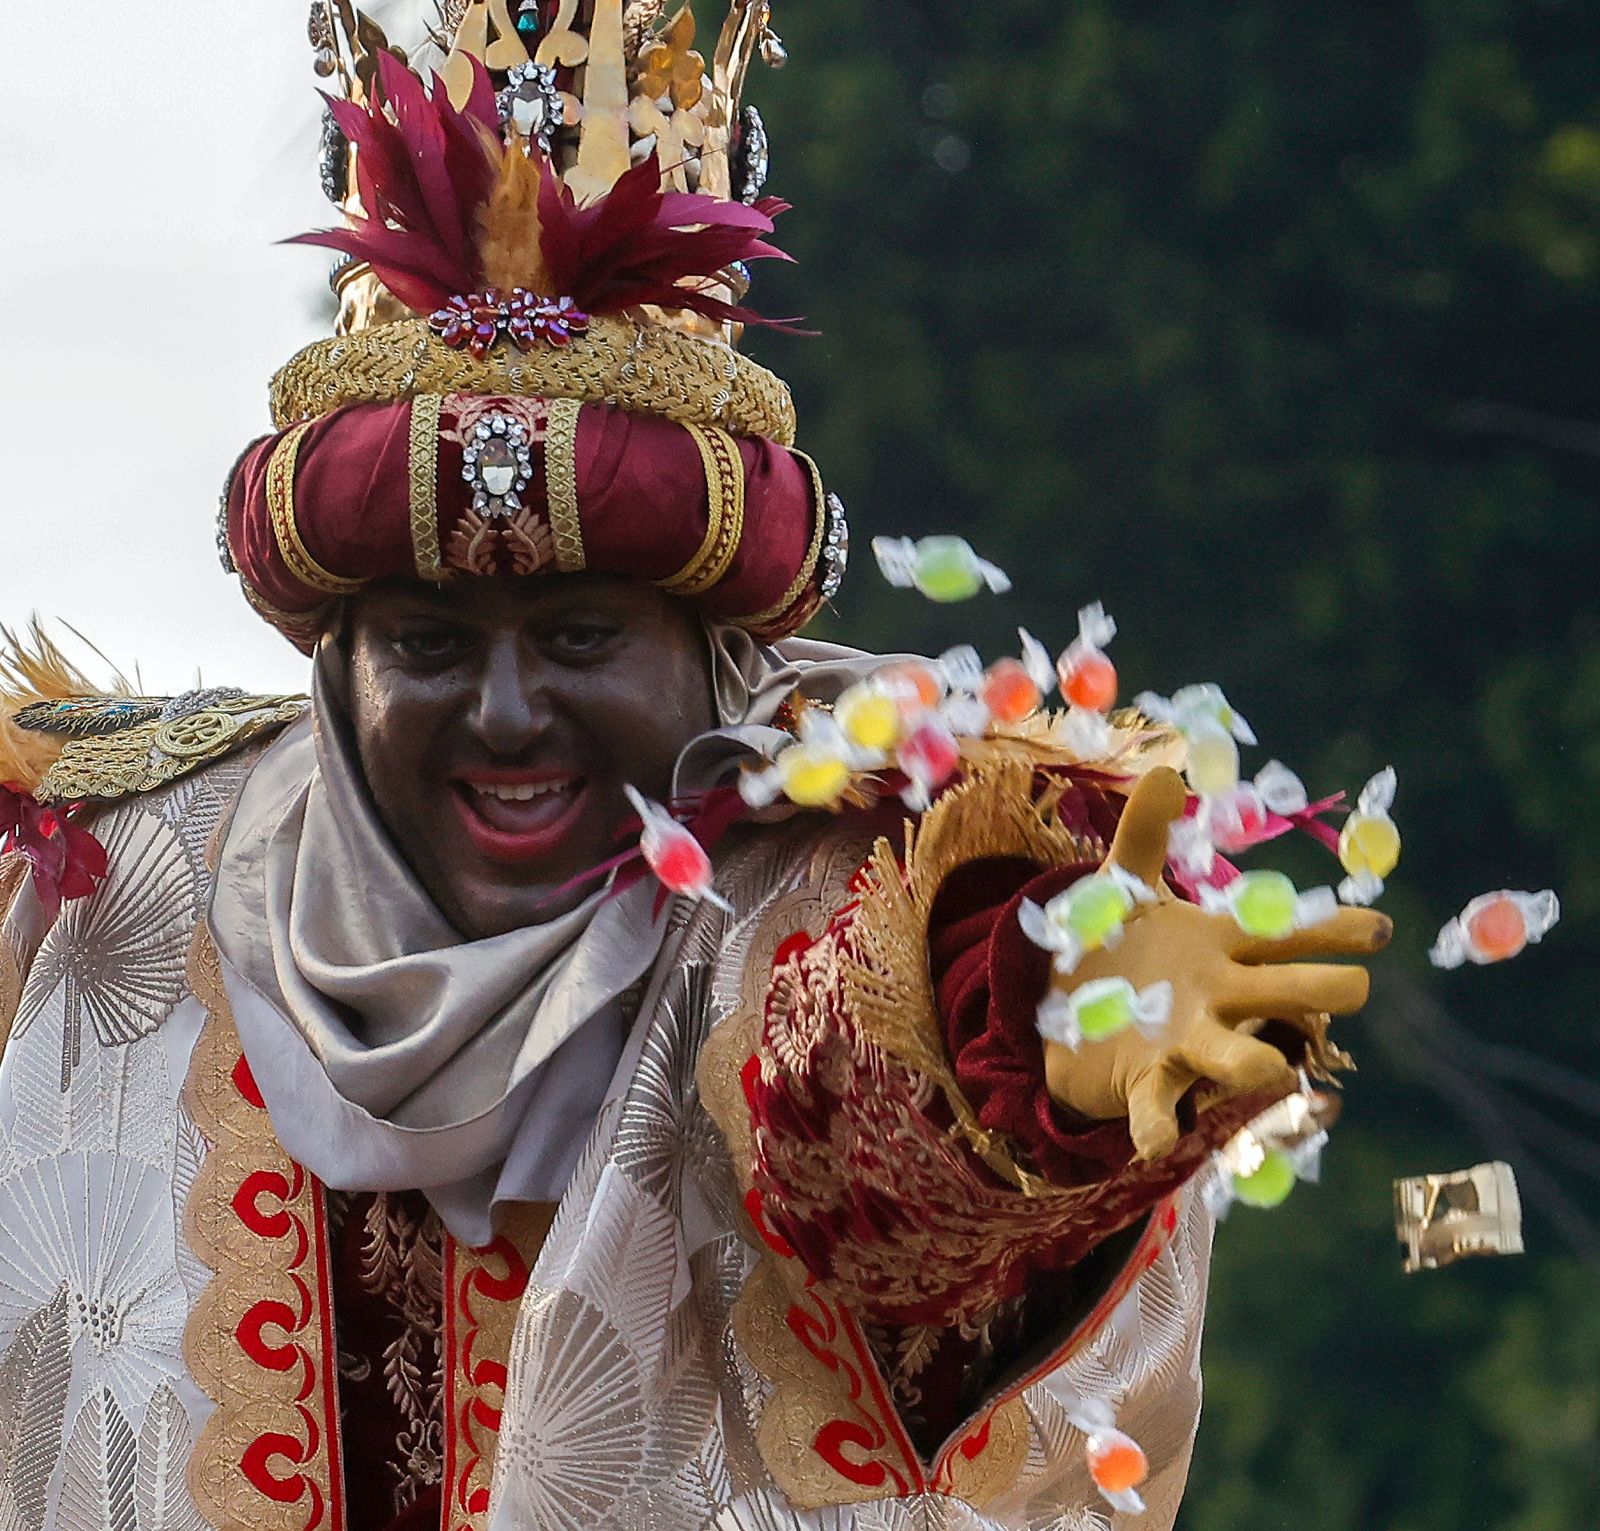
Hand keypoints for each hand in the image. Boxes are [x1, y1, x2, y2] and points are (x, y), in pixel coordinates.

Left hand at [1040, 768, 1391, 1159]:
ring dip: (1252, 1063)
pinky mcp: (1145, 1084)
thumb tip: (1165, 771)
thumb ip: (1145, 835)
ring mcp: (1186, 1045)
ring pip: (1232, 1055)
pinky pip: (1156, 1108)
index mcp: (1221, 949)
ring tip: (1274, 1072)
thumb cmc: (1119, 952)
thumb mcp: (1124, 889)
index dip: (1331, 931)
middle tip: (1354, 989)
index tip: (1378, 928)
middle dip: (1316, 992)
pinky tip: (1157, 1142)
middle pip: (1281, 994)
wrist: (1065, 1017)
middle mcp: (1218, 1000)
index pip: (1285, 934)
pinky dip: (1158, 1125)